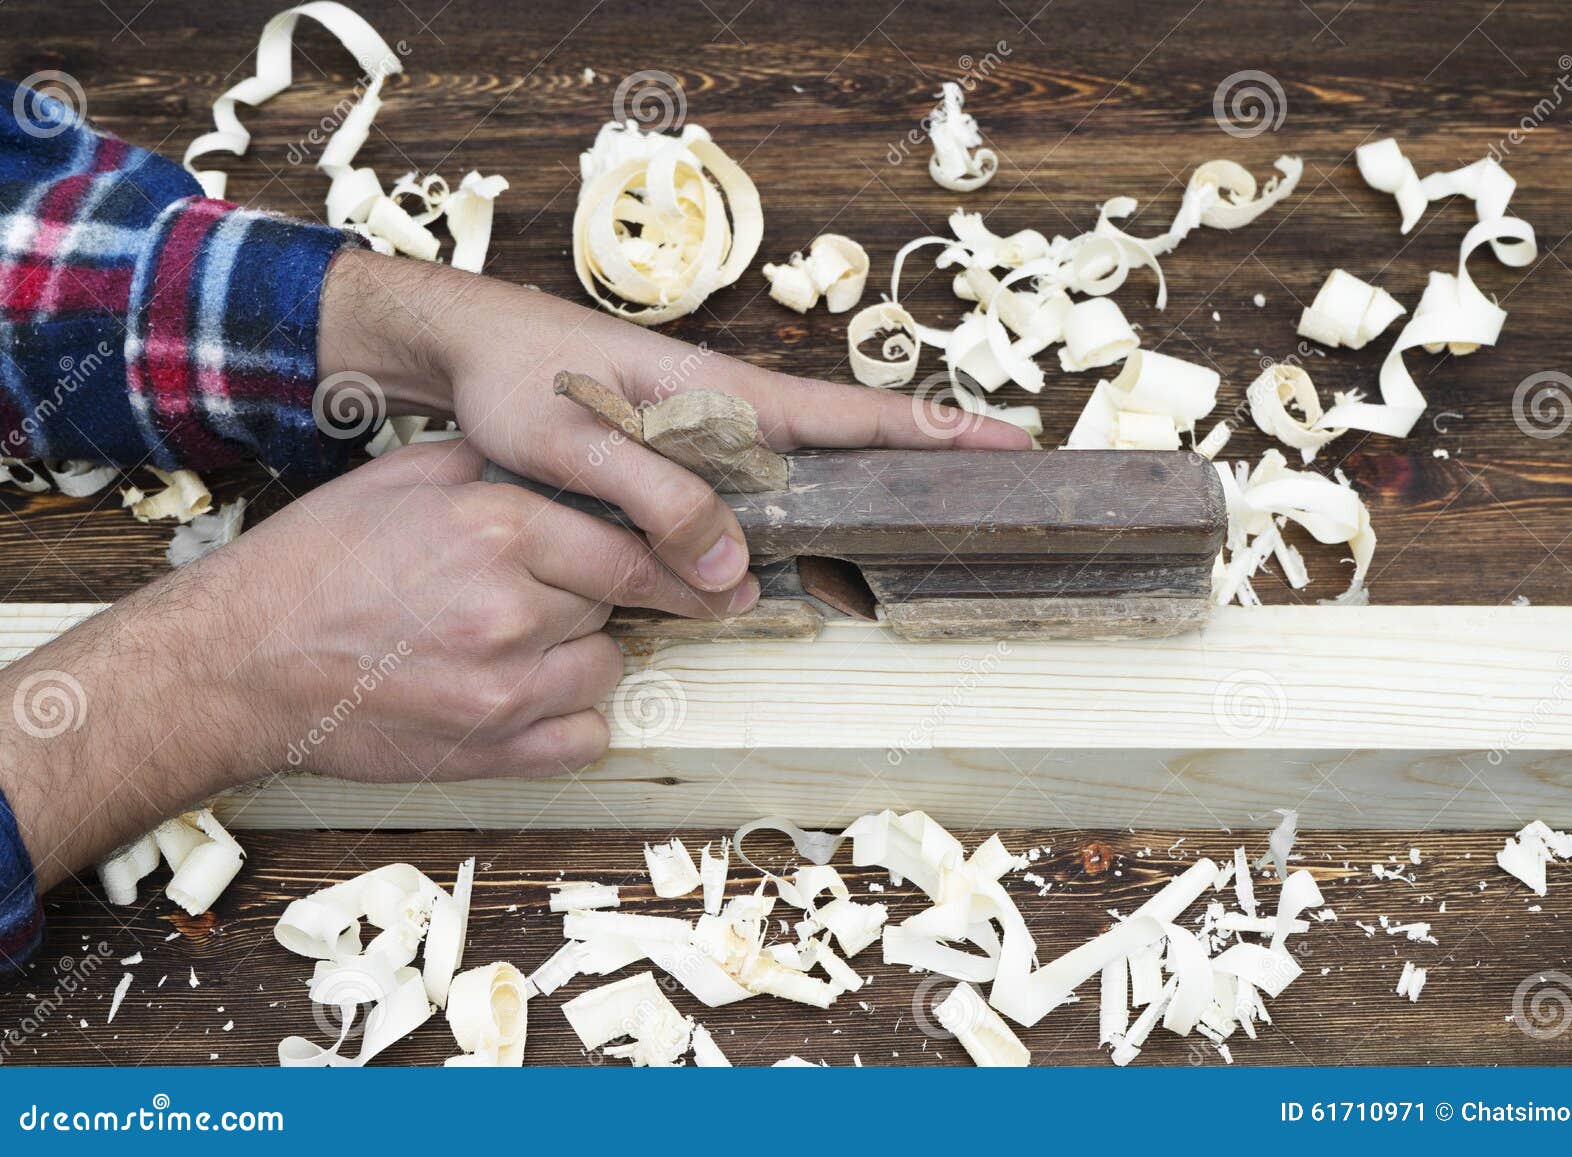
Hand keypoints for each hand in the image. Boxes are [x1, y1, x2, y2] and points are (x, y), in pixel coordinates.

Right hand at [0, 438, 751, 886]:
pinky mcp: (490, 751)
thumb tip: (581, 463)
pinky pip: (586, 738)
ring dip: (582, 654)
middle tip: (546, 590)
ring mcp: (503, 690)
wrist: (240, 663)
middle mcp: (511, 609)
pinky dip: (571, 718)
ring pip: (607, 670)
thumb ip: (503, 466)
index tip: (708, 564)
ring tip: (518, 639)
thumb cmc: (315, 563)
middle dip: (597, 596)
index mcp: (497, 527)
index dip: (668, 555)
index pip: (634, 547)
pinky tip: (525, 692)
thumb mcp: (406, 477)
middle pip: (620, 605)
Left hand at [318, 248, 1032, 596]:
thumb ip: (655, 499)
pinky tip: (804, 547)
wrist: (471, 345)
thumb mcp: (581, 443)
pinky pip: (756, 491)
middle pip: (849, 446)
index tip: (1007, 446)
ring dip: (864, 495)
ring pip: (804, 475)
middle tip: (995, 496)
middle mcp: (731, 413)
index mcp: (724, 398)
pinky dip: (795, 516)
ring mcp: (712, 431)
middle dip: (923, 466)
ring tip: (924, 526)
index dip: (932, 434)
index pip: (851, 418)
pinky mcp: (683, 453)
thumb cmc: (521, 380)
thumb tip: (735, 571)